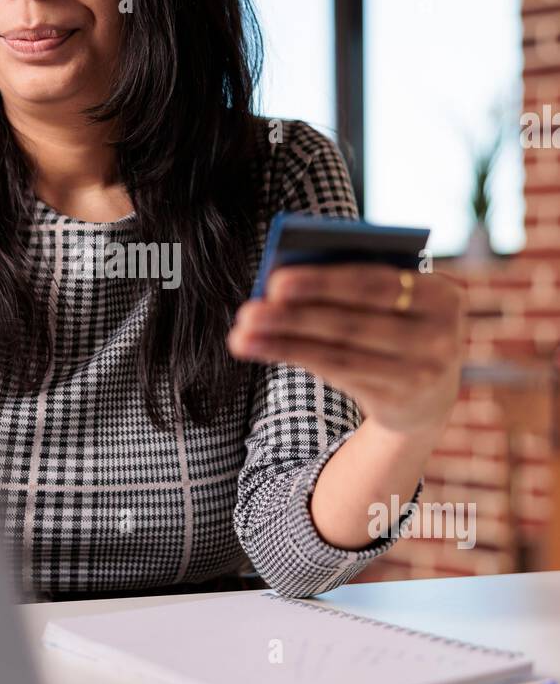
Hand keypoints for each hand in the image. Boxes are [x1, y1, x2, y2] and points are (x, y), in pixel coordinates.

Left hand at [226, 262, 464, 436]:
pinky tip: (261, 348)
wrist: (429, 395)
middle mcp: (438, 337)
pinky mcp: (398, 402)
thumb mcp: (396, 303)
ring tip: (242, 333)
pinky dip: (295, 357)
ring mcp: (421, 374)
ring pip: (338, 354)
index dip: (323, 283)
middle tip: (248, 310)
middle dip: (294, 316)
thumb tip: (285, 283)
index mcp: (441, 295)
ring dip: (284, 342)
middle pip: (352, 323)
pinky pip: (338, 374)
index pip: (375, 285)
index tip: (276, 281)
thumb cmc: (398, 326)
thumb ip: (359, 284)